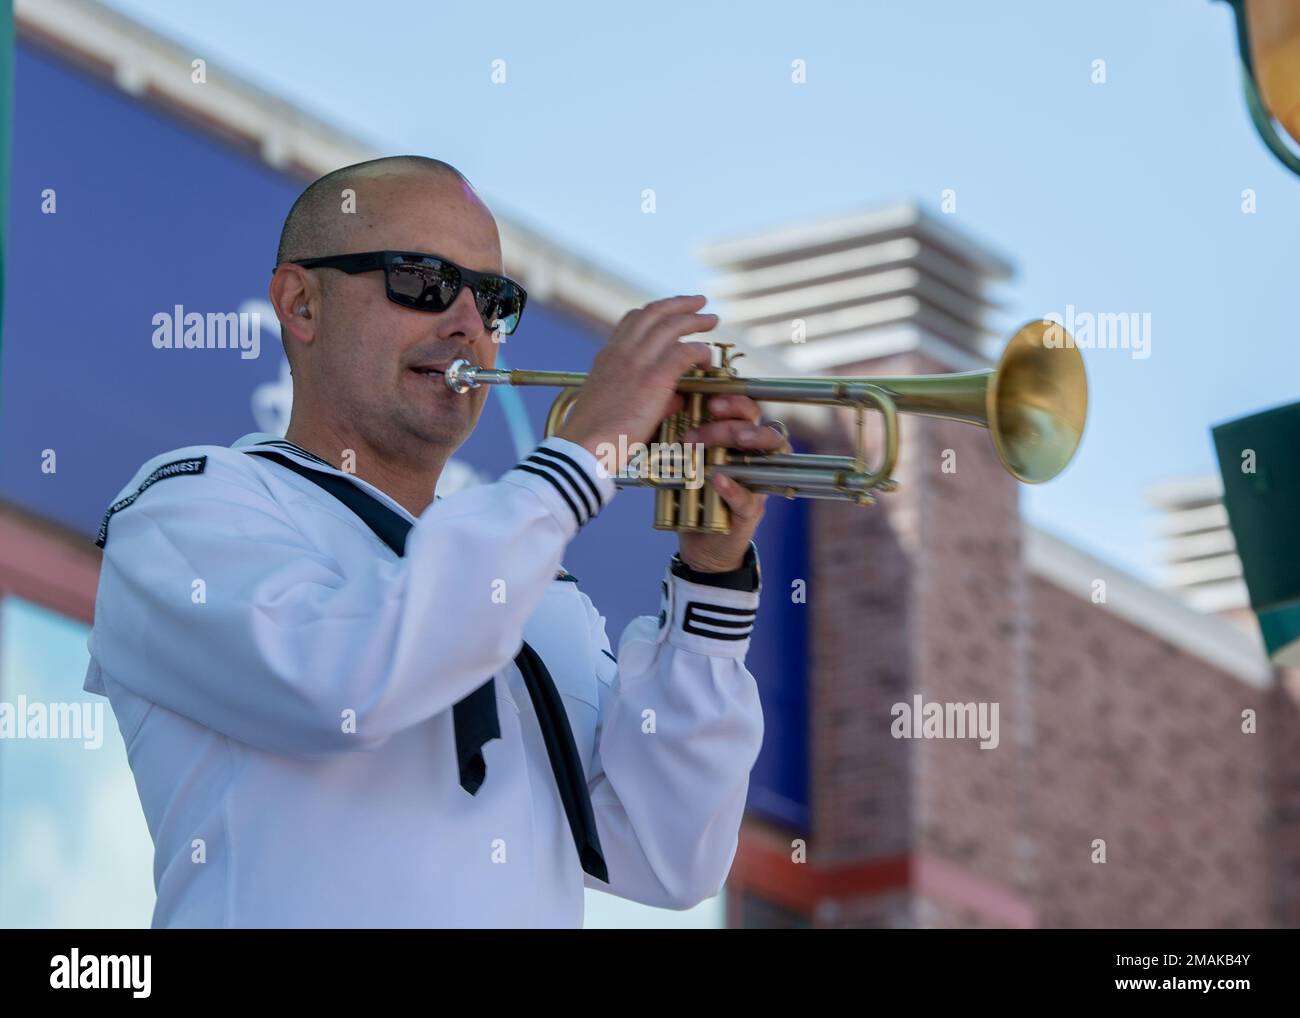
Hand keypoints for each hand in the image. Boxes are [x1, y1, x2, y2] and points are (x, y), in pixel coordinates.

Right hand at [554, 295, 718, 472]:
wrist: (584, 446)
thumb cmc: (597, 437)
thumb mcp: (615, 406)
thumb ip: (646, 397)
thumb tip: (676, 399)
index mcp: (608, 356)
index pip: (632, 320)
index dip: (655, 312)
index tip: (670, 312)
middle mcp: (622, 352)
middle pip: (654, 312)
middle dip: (679, 304)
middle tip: (698, 302)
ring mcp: (638, 361)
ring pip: (672, 325)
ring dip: (695, 319)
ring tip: (711, 319)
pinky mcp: (654, 377)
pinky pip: (686, 351)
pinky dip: (701, 351)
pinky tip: (708, 360)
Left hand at [676, 396, 787, 571]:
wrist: (702, 542)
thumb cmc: (696, 493)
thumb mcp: (689, 460)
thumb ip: (686, 436)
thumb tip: (666, 408)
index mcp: (741, 439)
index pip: (746, 410)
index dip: (733, 401)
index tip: (710, 403)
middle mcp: (756, 456)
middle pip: (759, 425)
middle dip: (731, 423)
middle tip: (698, 434)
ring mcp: (758, 482)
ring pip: (770, 452)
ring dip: (747, 442)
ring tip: (728, 444)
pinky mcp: (752, 509)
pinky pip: (748, 496)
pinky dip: (733, 487)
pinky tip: (718, 479)